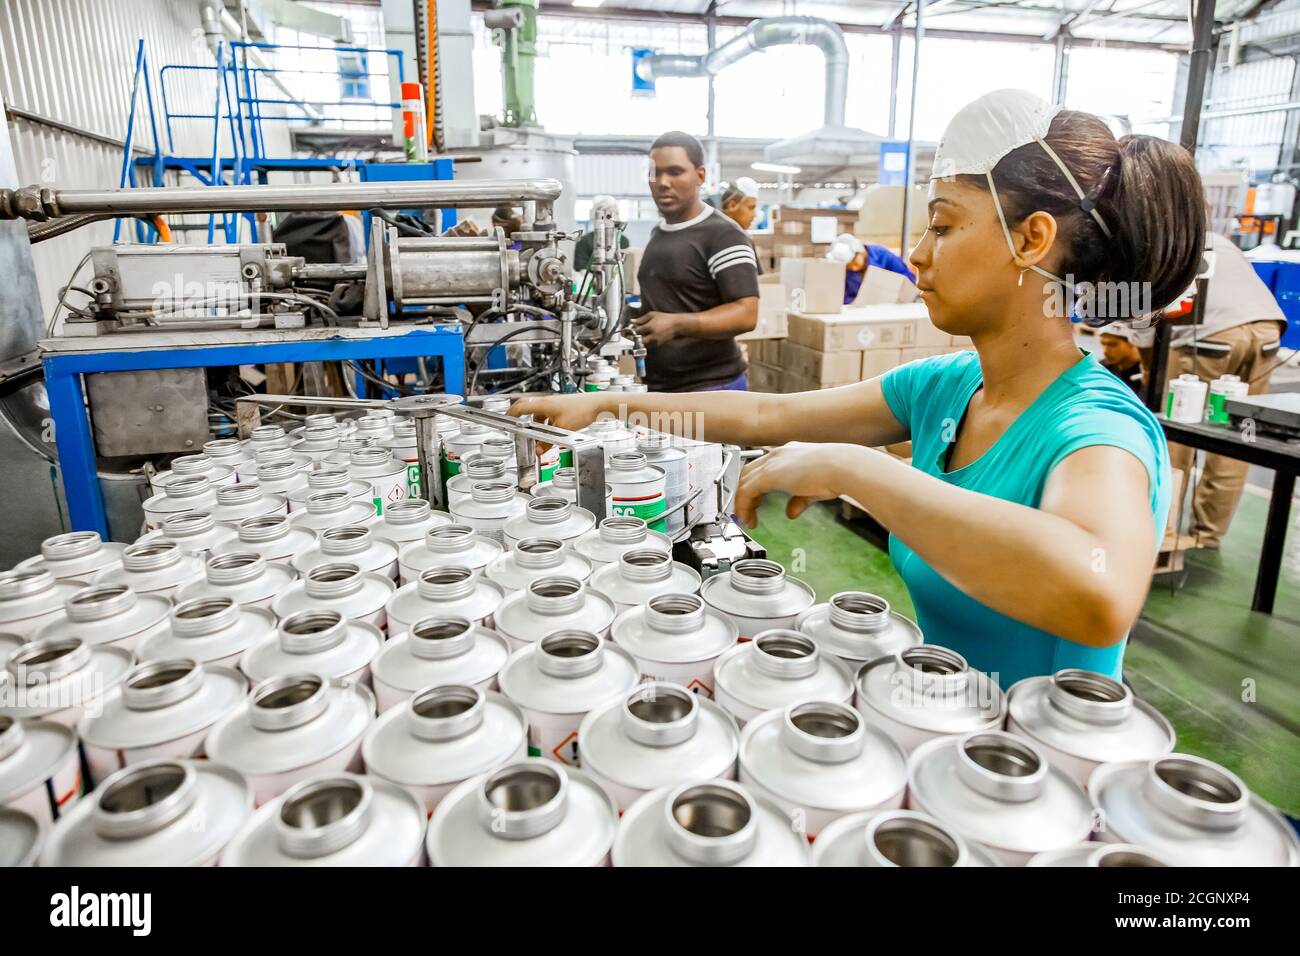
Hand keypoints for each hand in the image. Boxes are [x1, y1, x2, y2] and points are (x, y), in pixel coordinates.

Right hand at [507, 392, 607, 432]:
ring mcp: (555, 404)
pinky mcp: (562, 407)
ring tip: (539, 436)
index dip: (509, 414)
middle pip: (528, 409)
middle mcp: (547, 402)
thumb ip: (548, 442)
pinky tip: (553, 432)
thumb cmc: (582, 411)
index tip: (503, 420)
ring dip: (536, 424)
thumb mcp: (563, 429)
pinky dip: (547, 424)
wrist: (598, 405)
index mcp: (543, 404)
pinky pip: (548, 415)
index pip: (520, 407)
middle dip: (521, 419)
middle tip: (517, 427)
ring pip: (539, 414)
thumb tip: (538, 450)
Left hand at [632, 311, 681, 345]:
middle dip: (632, 339)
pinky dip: (643, 342)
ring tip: (635, 337)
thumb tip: (632, 321)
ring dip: (637, 341)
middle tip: (628, 337)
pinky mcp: (657, 345)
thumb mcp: (653, 315)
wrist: (677, 326)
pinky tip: (643, 337)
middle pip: (638, 341)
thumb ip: (641, 319)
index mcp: (650, 327)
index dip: (630, 331)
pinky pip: (647, 345)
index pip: (636, 331)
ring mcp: (655, 342)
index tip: (626, 330)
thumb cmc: (666, 319)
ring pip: (642, 344)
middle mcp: (652, 336)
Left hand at [734, 442, 870, 526]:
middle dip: (744, 494)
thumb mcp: (814, 489)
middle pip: (748, 472)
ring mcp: (772, 463)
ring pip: (743, 481)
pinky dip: (743, 505)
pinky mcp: (769, 474)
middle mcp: (778, 454)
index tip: (755, 502)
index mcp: (789, 454)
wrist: (843, 467)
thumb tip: (791, 512)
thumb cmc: (837, 474)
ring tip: (744, 519)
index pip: (762, 468)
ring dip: (741, 502)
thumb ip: (800, 500)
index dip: (755, 486)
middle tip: (745, 511)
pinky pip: (746, 491)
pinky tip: (748, 518)